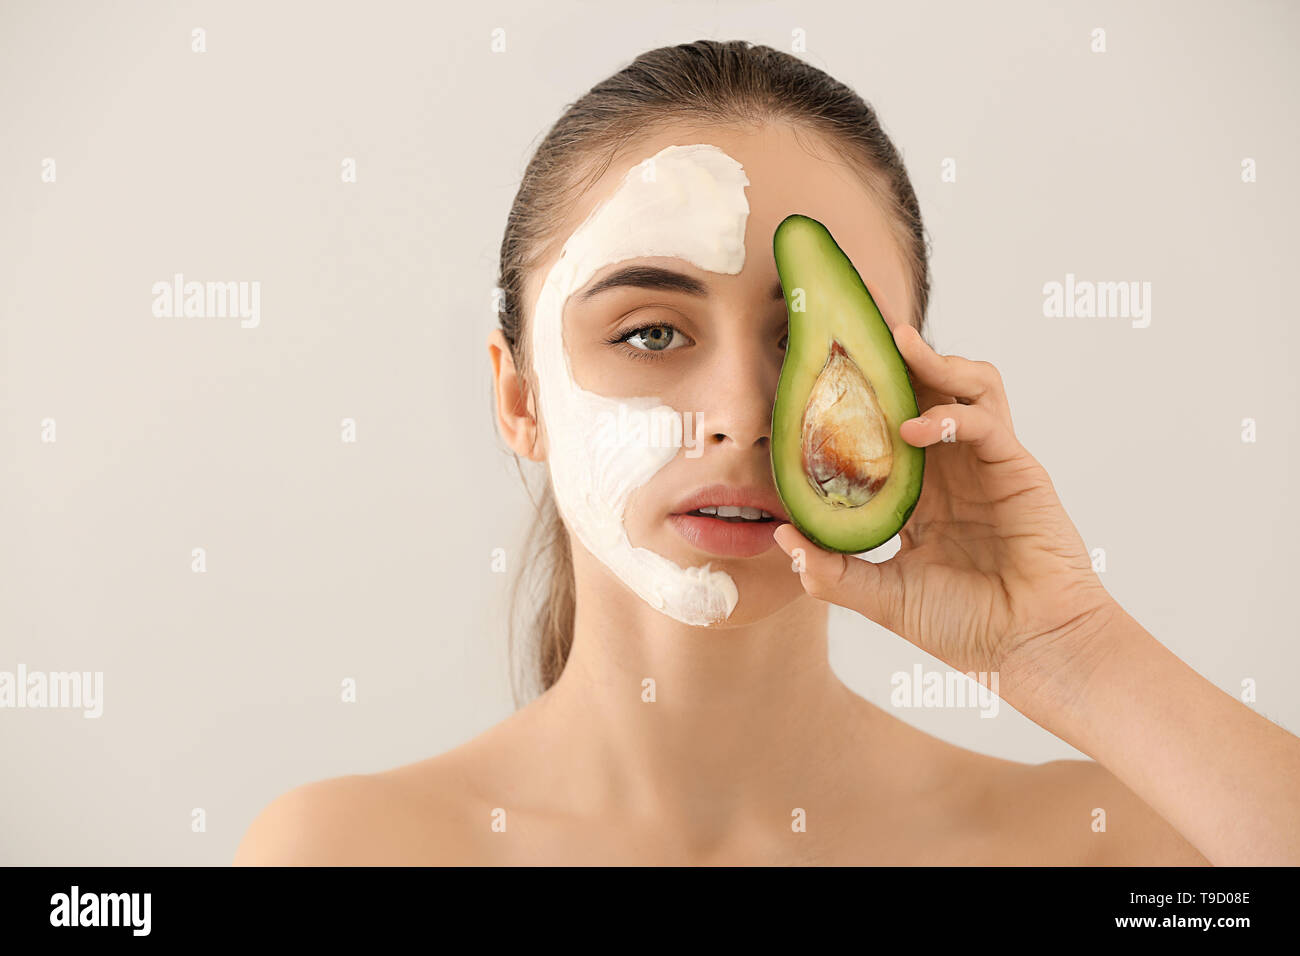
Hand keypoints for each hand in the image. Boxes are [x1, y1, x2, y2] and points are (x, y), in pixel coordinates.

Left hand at [773, 323, 1118, 681]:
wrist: (1030, 649)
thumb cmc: (965, 627)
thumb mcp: (883, 598)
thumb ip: (833, 572)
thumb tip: (783, 536)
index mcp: (918, 495)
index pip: (884, 429)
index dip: (859, 399)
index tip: (820, 370)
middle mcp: (952, 471)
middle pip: (927, 392)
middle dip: (896, 359)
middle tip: (859, 329)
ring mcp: (987, 465)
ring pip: (967, 387)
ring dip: (933, 364)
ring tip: (898, 349)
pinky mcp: (1018, 470)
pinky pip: (987, 422)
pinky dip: (952, 415)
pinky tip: (916, 427)